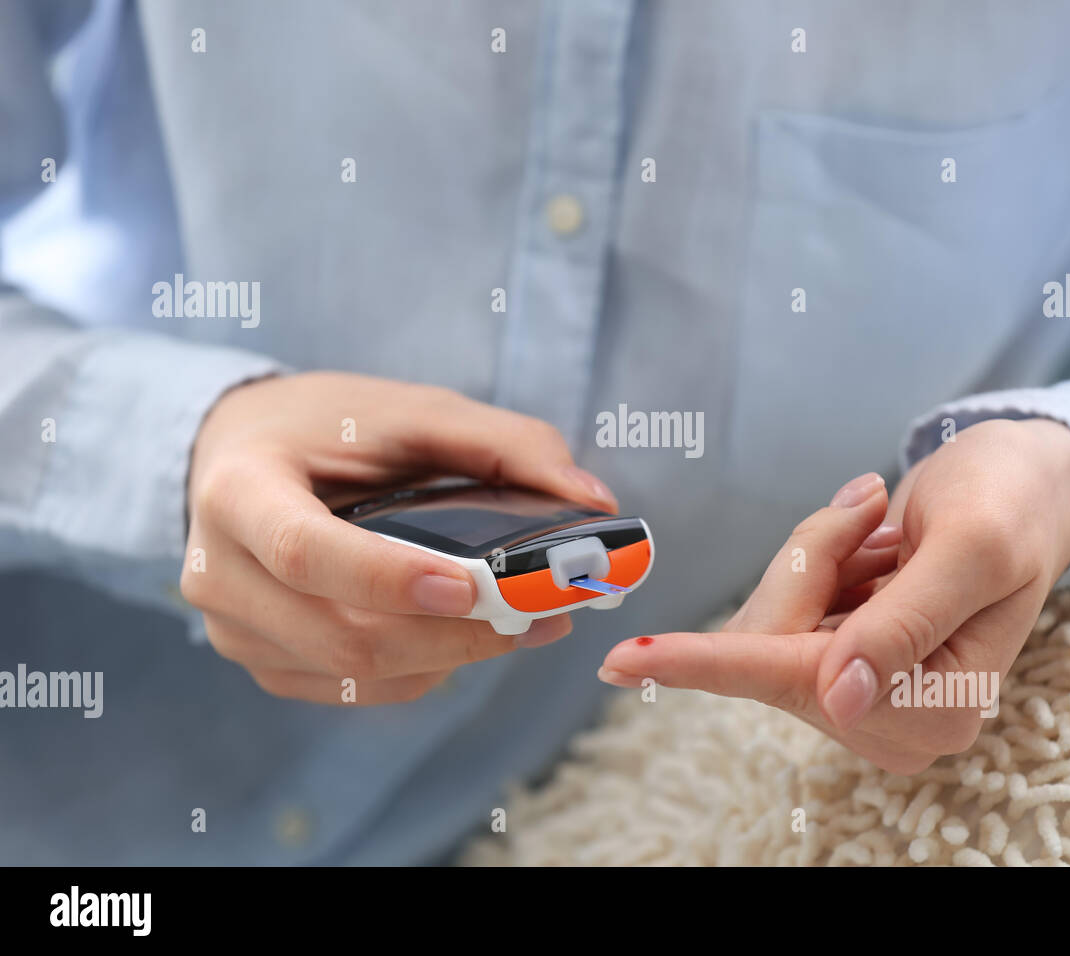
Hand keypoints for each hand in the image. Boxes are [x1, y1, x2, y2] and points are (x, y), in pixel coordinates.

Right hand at [181, 371, 616, 704]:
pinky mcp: (266, 662)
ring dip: (452, 655)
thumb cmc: (330, 425)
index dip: (388, 578)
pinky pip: (358, 690)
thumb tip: (595, 501)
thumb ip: (503, 444)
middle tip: (542, 612)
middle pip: (341, 636)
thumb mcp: (411, 410)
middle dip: (454, 634)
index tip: (472, 587)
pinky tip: (468, 635)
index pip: (305, 553)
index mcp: (239, 492)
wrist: (242, 450)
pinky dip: (425, 669)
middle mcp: (219, 573)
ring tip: (526, 621)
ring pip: (356, 675)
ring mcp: (237, 631)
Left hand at [598, 418, 1069, 772]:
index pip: (795, 679)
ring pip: (775, 619)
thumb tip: (838, 700)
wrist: (1030, 479)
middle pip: (776, 644)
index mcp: (936, 708)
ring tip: (888, 524)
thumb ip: (902, 626)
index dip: (705, 665)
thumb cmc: (1013, 502)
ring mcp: (865, 690)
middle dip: (812, 560)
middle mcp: (893, 718)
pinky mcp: (844, 658)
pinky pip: (789, 602)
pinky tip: (878, 545)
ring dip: (820, 552)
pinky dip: (821, 556)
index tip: (622, 662)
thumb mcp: (970, 549)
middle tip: (876, 509)